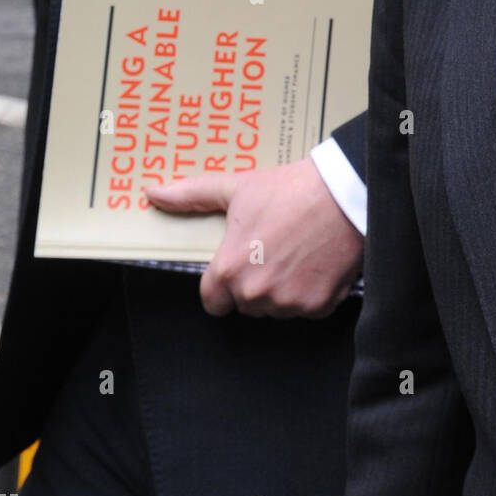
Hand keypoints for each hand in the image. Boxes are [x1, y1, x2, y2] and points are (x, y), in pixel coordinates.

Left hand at [145, 158, 363, 318]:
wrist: (343, 193)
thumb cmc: (288, 190)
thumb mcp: (236, 188)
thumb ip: (192, 195)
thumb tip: (153, 193)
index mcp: (229, 271)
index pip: (212, 302)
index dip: (222, 285)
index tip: (237, 266)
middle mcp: (255, 294)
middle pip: (245, 304)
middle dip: (254, 284)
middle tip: (272, 250)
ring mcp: (288, 303)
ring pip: (276, 308)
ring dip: (282, 290)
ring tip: (296, 253)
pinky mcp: (319, 306)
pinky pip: (307, 308)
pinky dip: (311, 292)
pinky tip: (316, 263)